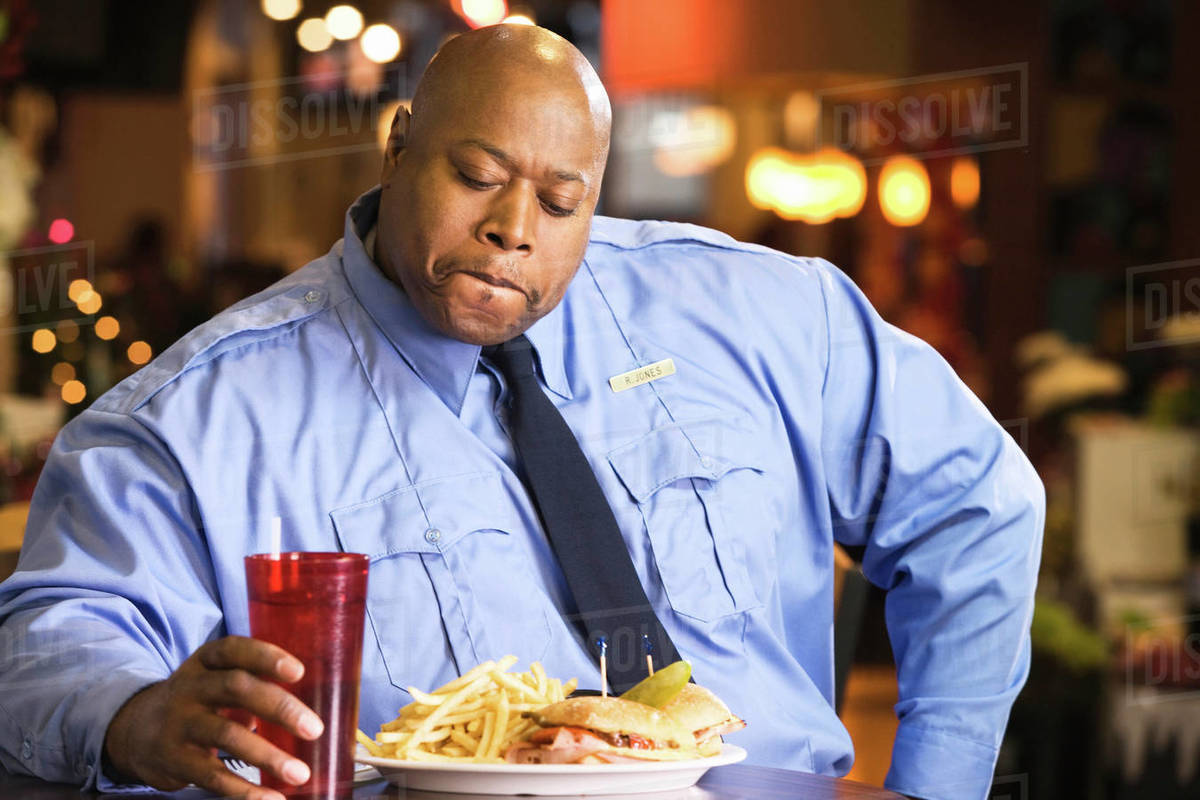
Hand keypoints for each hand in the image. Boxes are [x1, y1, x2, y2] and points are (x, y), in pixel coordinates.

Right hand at [103, 636, 324, 799]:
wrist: (134, 730)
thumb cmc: (195, 701)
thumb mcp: (212, 678)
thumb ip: (251, 682)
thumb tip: (304, 708)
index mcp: (205, 662)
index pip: (234, 650)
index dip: (266, 657)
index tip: (298, 672)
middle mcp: (190, 688)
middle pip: (237, 688)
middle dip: (279, 707)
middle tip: (314, 728)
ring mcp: (179, 723)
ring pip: (227, 734)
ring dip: (268, 756)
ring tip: (299, 773)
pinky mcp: (174, 759)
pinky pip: (212, 775)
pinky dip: (244, 790)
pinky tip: (270, 798)